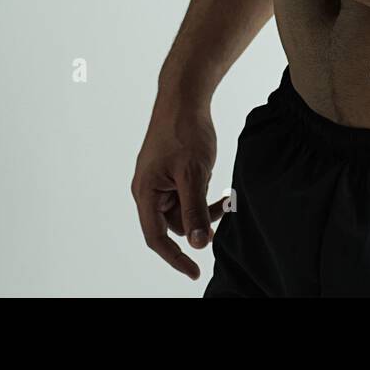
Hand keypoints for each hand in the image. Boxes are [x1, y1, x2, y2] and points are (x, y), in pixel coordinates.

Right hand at [131, 101, 228, 279]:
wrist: (184, 97)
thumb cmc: (183, 131)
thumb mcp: (193, 173)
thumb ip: (194, 210)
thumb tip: (196, 243)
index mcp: (145, 192)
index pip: (157, 237)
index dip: (175, 258)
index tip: (195, 272)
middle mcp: (148, 188)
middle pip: (173, 223)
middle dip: (198, 221)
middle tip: (224, 209)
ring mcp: (158, 179)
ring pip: (182, 208)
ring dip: (202, 206)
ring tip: (222, 193)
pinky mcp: (169, 171)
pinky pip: (185, 193)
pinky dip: (200, 192)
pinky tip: (212, 179)